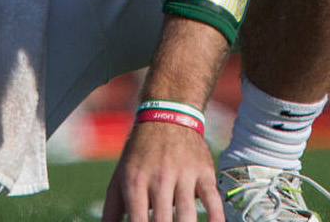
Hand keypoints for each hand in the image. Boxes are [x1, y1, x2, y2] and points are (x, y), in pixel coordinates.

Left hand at [101, 118, 221, 221]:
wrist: (167, 117)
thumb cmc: (139, 154)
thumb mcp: (119, 178)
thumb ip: (112, 211)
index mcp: (135, 183)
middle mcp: (159, 180)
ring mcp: (183, 175)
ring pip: (188, 216)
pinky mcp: (203, 172)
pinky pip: (213, 200)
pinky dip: (216, 219)